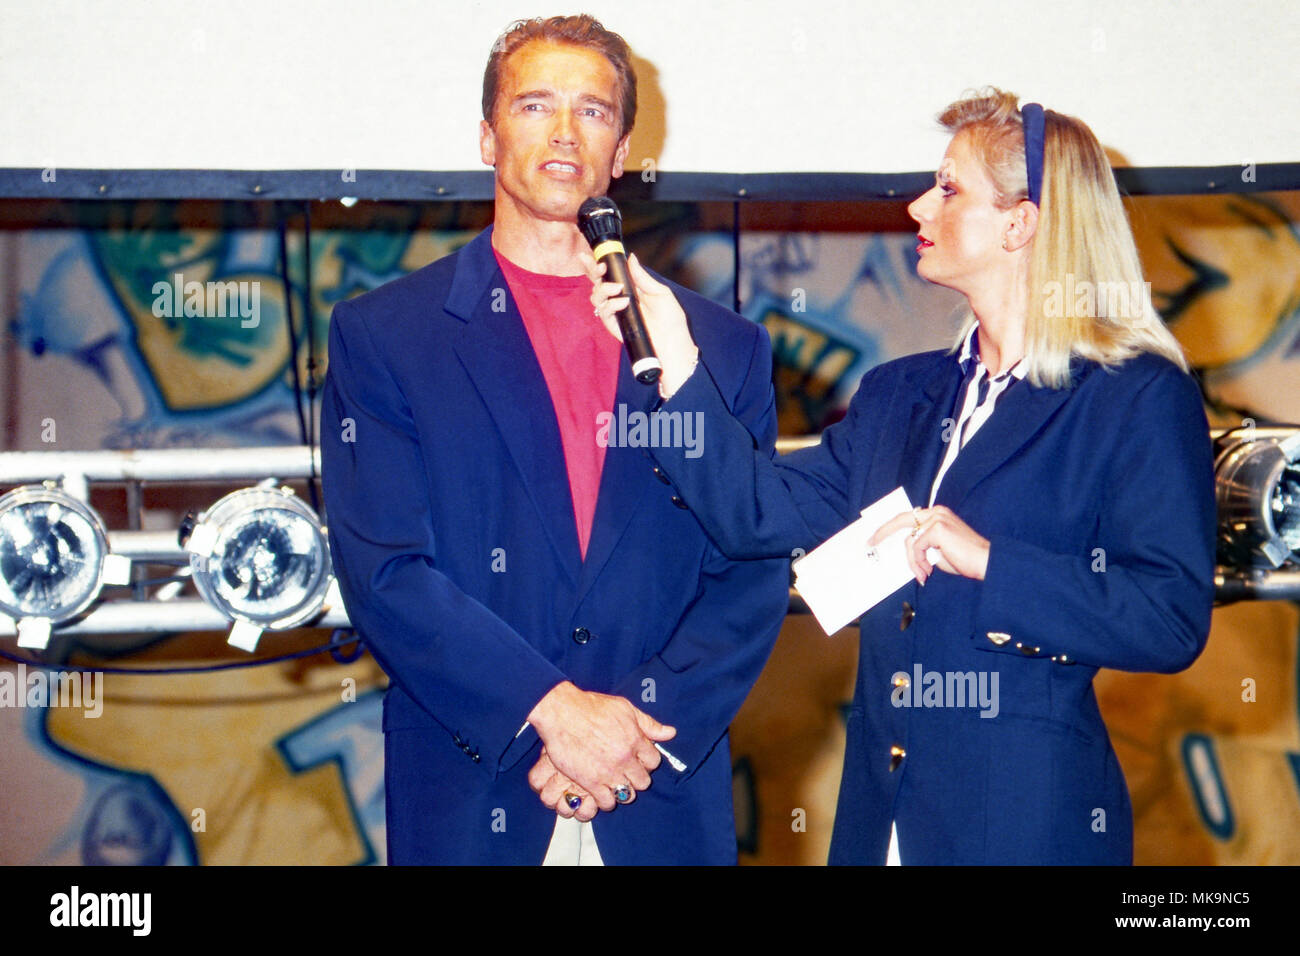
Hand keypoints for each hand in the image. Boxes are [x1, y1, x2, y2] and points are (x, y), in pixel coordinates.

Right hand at [527, 681, 676, 810]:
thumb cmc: (591, 707)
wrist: (563, 713)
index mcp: (636, 740)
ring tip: (615, 782)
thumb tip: (670, 733)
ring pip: (627, 794)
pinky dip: (607, 800)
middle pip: (643, 781)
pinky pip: (608, 802)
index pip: (654, 761)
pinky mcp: (591, 782)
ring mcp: (608, 772)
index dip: (647, 761)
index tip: (638, 759)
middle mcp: (625, 758)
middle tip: (626, 771)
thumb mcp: (625, 708)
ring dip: (623, 790)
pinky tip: (602, 791)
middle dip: (637, 777)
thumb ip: (649, 723)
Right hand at [581, 250, 699, 396]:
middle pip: (598, 283)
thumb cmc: (671, 319)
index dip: (597, 264)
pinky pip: (603, 313)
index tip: (589, 254)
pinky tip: (623, 303)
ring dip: (603, 289)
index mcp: (631, 288)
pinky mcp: (614, 325)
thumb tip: (630, 257)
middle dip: (594, 272)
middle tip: (601, 268)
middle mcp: (620, 298)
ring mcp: (616, 312)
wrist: (673, 343)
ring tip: (617, 289)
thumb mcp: (660, 292)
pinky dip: (610, 305)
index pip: (610, 274)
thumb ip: (642, 277)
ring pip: (596, 297)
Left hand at [868, 505, 989, 584]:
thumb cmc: (964, 559)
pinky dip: (919, 562)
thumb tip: (904, 551)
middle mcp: (936, 512)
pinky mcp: (937, 529)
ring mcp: (937, 519)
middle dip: (883, 531)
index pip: (909, 517)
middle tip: (871, 542)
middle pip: (901, 519)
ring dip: (913, 561)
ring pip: (910, 541)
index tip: (876, 535)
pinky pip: (916, 548)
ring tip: (923, 574)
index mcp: (937, 514)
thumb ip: (922, 545)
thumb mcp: (937, 550)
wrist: (985, 562)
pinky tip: (928, 572)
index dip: (891, 525)